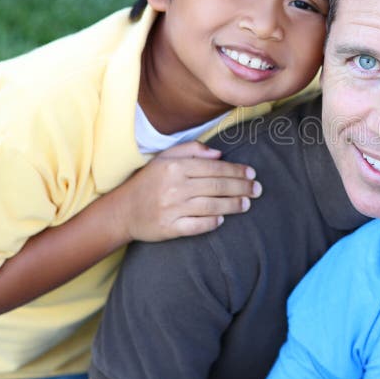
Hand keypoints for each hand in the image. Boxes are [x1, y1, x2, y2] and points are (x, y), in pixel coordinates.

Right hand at [110, 141, 260, 241]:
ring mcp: (172, 208)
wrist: (122, 211)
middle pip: (217, 186)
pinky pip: (197, 225)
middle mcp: (174, 187)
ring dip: (233, 205)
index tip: (252, 174)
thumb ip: (192, 150)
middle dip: (242, 187)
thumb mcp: (165, 158)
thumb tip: (219, 153)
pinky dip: (212, 222)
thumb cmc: (148, 182)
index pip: (214, 168)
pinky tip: (222, 219)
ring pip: (211, 206)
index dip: (237, 171)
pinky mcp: (169, 228)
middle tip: (258, 190)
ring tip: (247, 204)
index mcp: (175, 167)